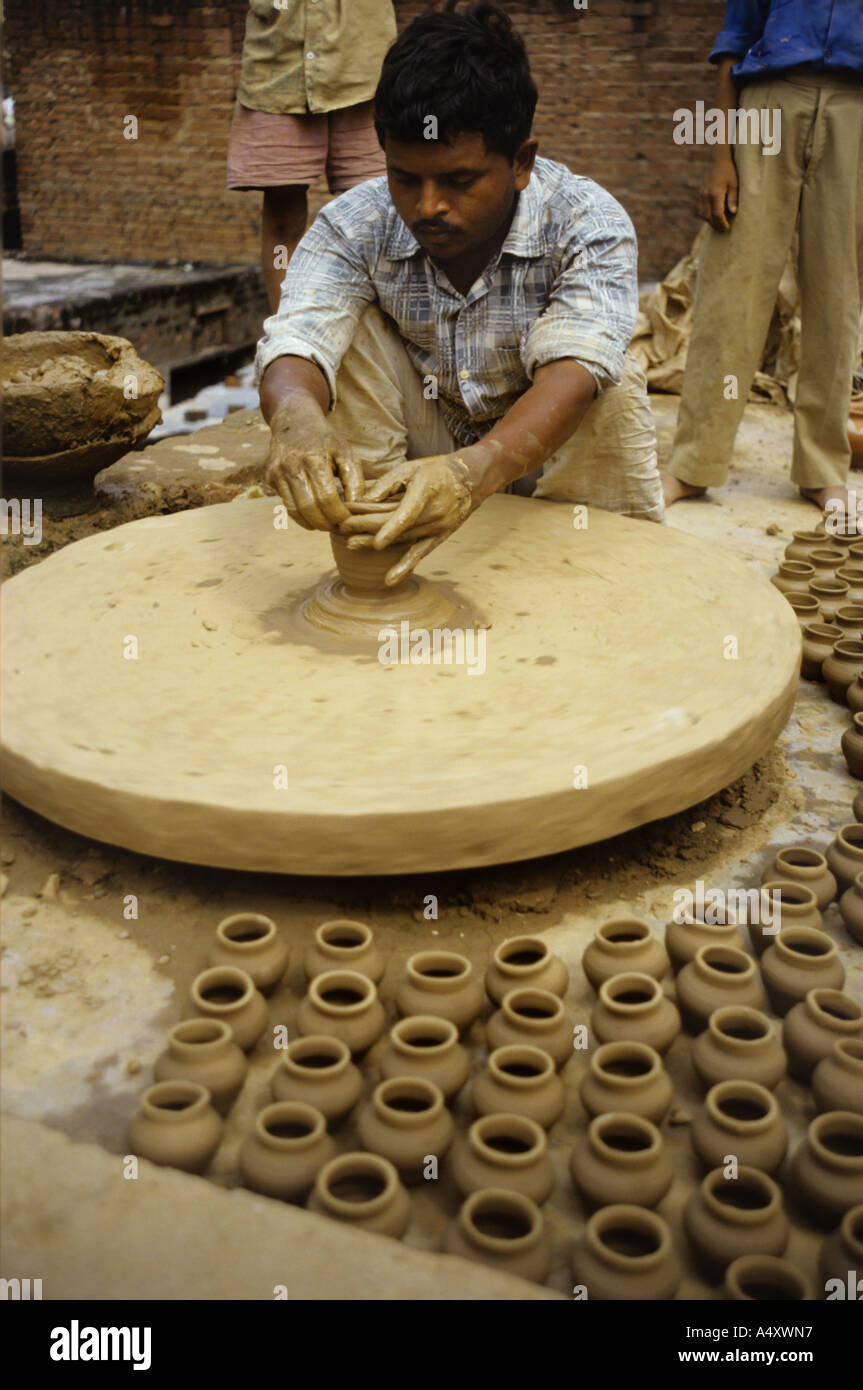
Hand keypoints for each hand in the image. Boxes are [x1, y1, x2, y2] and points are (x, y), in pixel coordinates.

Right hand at [265, 397, 363, 528]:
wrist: (294, 422)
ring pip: (295, 511)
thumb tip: (358, 507)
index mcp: (314, 458)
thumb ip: (355, 480)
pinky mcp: (270, 477)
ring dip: (313, 524)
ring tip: (326, 525)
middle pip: (309, 508)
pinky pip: (286, 505)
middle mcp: (292, 466)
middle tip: (338, 527)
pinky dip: (300, 517)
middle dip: (326, 523)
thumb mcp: (346, 453)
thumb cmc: (325, 441)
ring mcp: (277, 472)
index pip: (327, 498)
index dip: (339, 515)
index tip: (348, 520)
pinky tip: (313, 518)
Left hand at [338, 452, 477, 584]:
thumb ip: (388, 484)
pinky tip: (389, 580)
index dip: (391, 528)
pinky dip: (404, 567)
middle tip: (341, 527)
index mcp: (427, 492)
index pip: (408, 513)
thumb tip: (363, 500)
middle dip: (367, 527)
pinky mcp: (438, 537)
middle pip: (397, 526)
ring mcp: (438, 528)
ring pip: (402, 539)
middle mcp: (435, 513)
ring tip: (350, 544)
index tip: (375, 541)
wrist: (469, 480)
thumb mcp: (412, 468)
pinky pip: (420, 554)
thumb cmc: (435, 471)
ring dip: (374, 542)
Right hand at [698, 150, 738, 231]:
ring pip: (702, 214)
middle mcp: (706, 196)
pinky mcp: (700, 193)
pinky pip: (701, 209)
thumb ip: (733, 198)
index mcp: (715, 194)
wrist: (717, 157)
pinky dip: (706, 215)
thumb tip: (733, 213)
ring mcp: (701, 195)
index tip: (728, 228)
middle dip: (715, 225)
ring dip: (709, 221)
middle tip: (723, 230)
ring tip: (718, 225)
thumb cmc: (729, 169)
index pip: (717, 215)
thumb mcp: (734, 183)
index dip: (722, 223)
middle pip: (708, 217)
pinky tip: (712, 216)